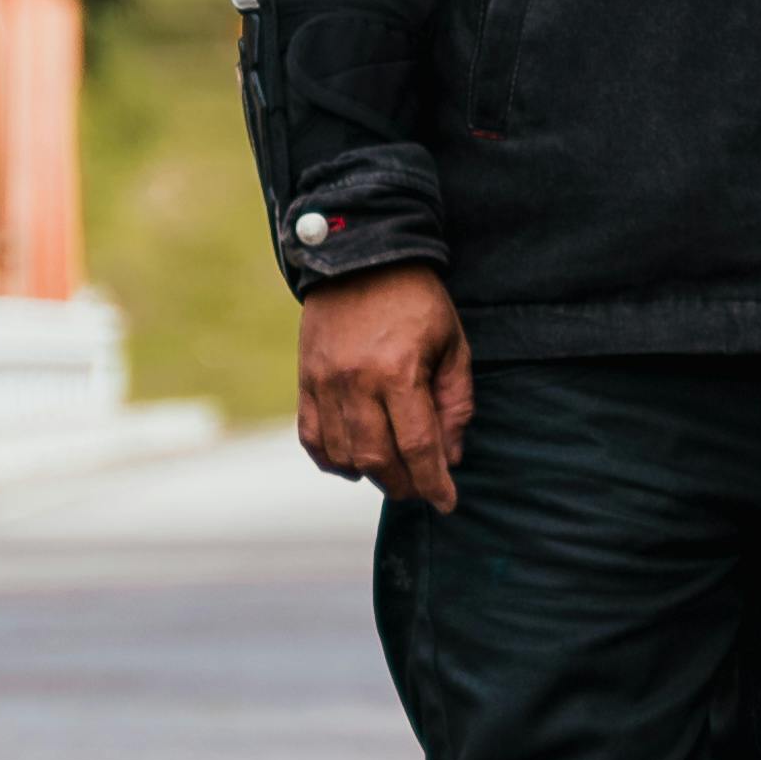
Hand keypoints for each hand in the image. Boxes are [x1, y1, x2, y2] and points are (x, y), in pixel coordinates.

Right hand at [299, 264, 474, 511]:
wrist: (361, 257)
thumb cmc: (417, 301)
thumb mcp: (452, 344)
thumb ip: (455, 402)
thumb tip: (450, 457)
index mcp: (399, 371)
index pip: (417, 447)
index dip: (434, 483)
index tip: (447, 502)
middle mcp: (356, 382)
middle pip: (377, 460)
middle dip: (404, 485)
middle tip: (422, 489)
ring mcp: (325, 383)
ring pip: (342, 456)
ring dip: (370, 476)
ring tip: (393, 473)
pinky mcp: (305, 380)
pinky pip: (311, 438)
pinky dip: (332, 461)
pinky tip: (353, 463)